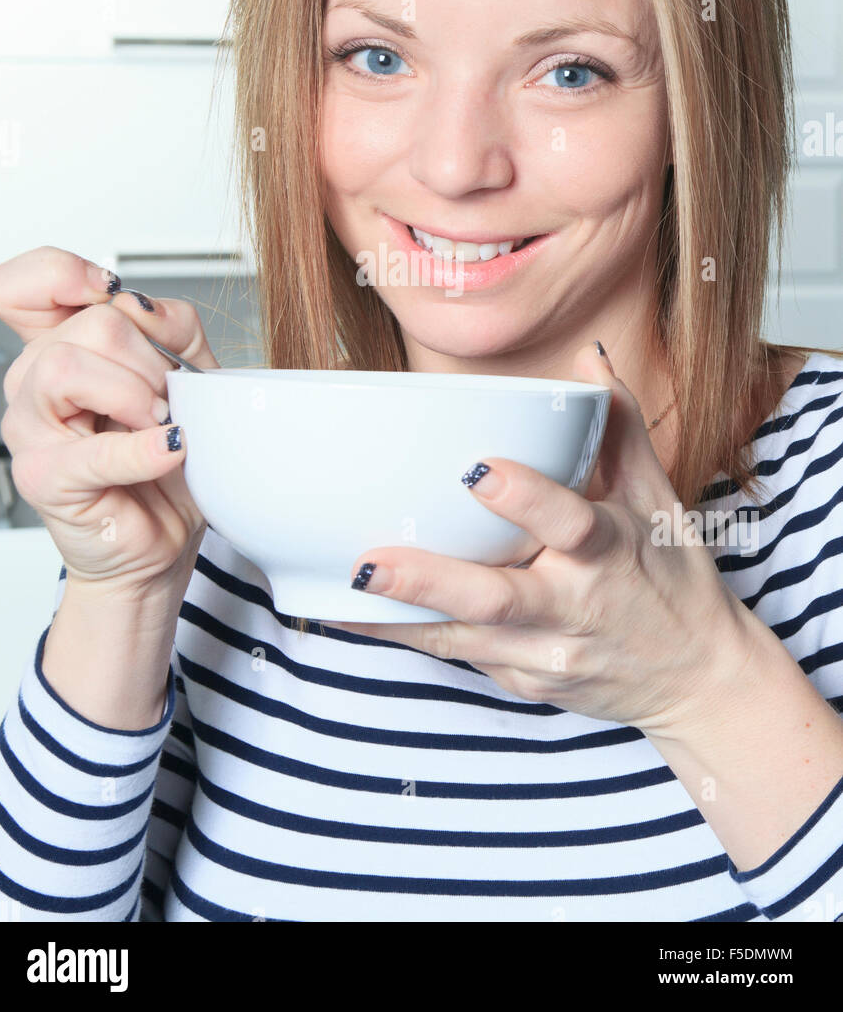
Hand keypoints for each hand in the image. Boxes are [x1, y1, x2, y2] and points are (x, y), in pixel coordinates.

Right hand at [0, 245, 220, 595]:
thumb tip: (145, 307)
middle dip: (146, 355)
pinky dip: (144, 449)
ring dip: (136, 394)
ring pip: (66, 367)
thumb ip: (172, 327)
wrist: (165, 532)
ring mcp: (30, 430)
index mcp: (59, 347)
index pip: (18, 286)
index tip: (111, 294)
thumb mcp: (187, 372)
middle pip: (83, 323)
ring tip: (163, 423)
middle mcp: (32, 382)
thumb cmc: (165, 456)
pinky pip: (95, 451)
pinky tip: (171, 447)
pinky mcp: (46, 478)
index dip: (61, 274)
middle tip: (168, 396)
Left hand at [323, 343, 753, 736]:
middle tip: (367, 562)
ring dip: (398, 618)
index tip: (476, 468)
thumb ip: (620, 426)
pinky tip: (353, 618)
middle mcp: (578, 608)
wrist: (700, 681)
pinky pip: (460, 657)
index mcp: (613, 551)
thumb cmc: (672, 576)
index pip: (571, 523)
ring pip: (465, 638)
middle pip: (498, 599)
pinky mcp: (525, 682)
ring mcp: (548, 654)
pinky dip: (408, 637)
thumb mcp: (657, 500)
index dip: (526, 498)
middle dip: (431, 582)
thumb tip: (587, 358)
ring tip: (339, 590)